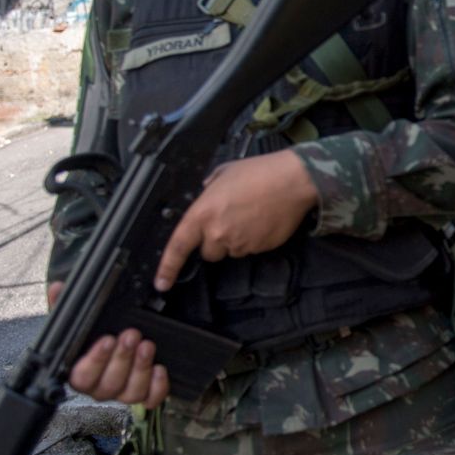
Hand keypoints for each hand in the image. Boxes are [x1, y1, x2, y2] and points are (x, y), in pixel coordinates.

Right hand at [47, 283, 169, 407]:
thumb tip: (58, 289)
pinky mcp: (145, 392)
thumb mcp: (83, 318)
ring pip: (130, 393)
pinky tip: (160, 368)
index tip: (107, 339)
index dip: (95, 361)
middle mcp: (101, 386)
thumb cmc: (98, 330)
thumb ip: (66, 305)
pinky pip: (150, 399)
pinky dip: (157, 387)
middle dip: (122, 359)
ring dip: (140, 369)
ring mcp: (123, 391)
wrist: (126, 333)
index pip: (81, 377)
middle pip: (108, 385)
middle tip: (131, 335)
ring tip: (147, 345)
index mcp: (81, 372)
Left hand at [154, 149, 318, 291]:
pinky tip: (264, 220)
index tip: (161, 283)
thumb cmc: (260, 171)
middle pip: (209, 253)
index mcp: (203, 214)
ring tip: (252, 215)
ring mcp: (241, 243)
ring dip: (237, 239)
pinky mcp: (260, 248)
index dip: (168, 268)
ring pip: (232, 250)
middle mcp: (218, 233)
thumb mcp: (225, 172)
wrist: (293, 180)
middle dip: (216, 242)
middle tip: (230, 220)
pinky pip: (252, 249)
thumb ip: (210, 188)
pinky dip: (255, 238)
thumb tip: (208, 194)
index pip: (178, 247)